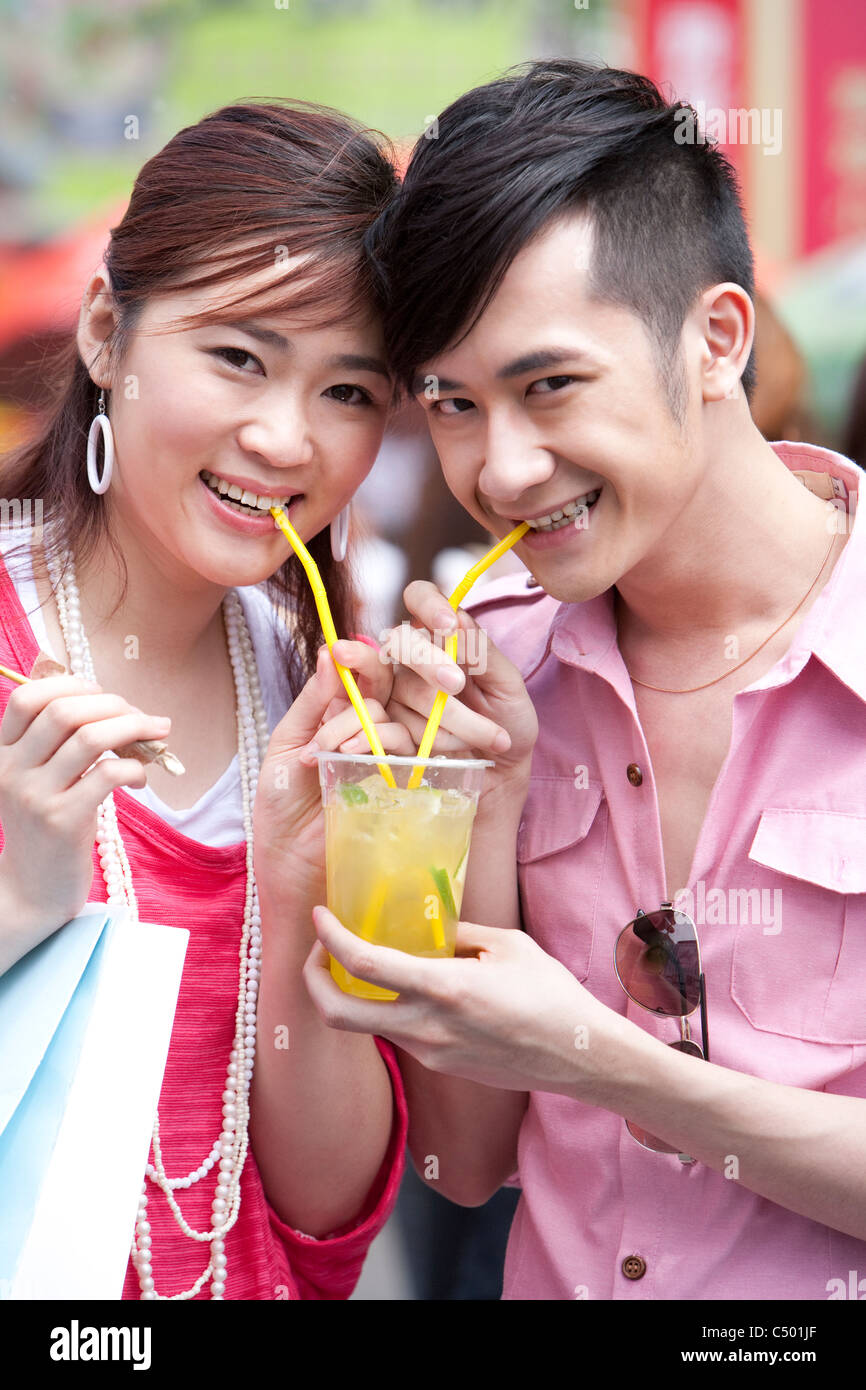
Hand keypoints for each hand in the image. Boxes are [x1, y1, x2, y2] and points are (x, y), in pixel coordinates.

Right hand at [0, 673, 171, 956]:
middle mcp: (13, 771)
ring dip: (134, 729)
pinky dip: (135, 767)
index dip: (72, 685)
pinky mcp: (63, 822)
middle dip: (114, 704)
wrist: (32, 892)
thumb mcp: (38, 781)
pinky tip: (141, 777)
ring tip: (157, 736)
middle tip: (143, 717)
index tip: (103, 696)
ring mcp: (36, 797)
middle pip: (65, 711)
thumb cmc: (46, 829)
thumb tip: (101, 698)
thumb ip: (56, 743)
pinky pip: (108, 774)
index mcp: (3, 754)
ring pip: (90, 738)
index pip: (28, 699)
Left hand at [252, 643, 411, 899]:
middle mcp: (364, 729)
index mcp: (335, 713)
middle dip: (362, 686)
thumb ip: (312, 702)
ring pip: (389, 719)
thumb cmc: (282, 803)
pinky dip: (380, 746)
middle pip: (381, 690)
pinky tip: (353, 756)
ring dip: (358, 726)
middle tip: (332, 705)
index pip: (359, 674)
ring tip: (327, 752)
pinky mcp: (399, 782)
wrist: (289, 857)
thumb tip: (329, 652)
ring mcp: (383, 755)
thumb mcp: (287, 743)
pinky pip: (406, 751)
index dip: (356, 657)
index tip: (341, 649)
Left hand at [303, 904, 630, 1096]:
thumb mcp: (507, 945)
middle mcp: (426, 1027)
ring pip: (366, 1027)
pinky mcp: (439, 1067)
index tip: (321, 916)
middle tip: (321, 950)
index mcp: (442, 989)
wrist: (579, 1058)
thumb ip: (459, 933)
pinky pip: (399, 1035)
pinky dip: (389, 1008)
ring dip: (353, 994)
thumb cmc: (551, 995)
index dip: (330, 938)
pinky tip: (411, 987)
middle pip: (337, 1014)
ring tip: (369, 960)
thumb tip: (429, 924)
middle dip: (313, 981)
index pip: (363, 965)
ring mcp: (430, 1054)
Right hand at [311, 581, 538, 799]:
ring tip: (486, 737)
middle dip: (429, 663)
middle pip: (400, 642)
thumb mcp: (508, 686)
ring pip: (407, 690)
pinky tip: (457, 750)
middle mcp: (412, 657)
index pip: (419, 596)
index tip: (447, 624)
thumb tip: (457, 617)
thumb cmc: (508, 721)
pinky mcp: (386, 726)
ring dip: (450, 717)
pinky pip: (397, 725)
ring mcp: (394, 691)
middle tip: (457, 686)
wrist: (501, 770)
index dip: (427, 604)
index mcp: (443, 635)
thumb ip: (484, 652)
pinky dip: (434, 739)